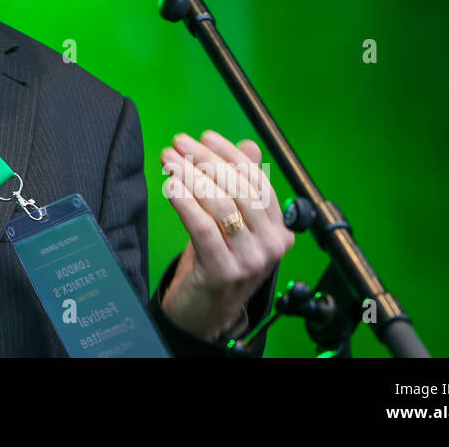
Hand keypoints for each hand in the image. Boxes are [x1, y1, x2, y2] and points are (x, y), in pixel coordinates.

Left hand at [158, 130, 293, 342]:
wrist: (206, 312)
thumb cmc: (218, 261)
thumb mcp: (233, 222)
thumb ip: (242, 185)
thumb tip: (248, 145)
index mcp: (280, 230)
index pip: (258, 181)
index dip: (230, 154)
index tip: (205, 136)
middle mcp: (272, 246)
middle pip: (239, 189)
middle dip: (206, 160)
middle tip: (179, 144)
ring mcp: (250, 261)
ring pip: (221, 206)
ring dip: (190, 176)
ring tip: (169, 161)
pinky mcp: (224, 272)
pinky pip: (203, 229)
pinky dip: (186, 203)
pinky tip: (170, 187)